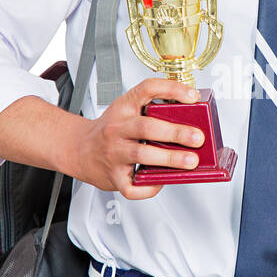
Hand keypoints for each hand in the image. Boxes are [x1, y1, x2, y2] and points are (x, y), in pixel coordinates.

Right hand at [73, 78, 202, 198]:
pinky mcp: (113, 177)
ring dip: (170, 158)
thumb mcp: (127, 111)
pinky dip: (150, 187)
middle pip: (146, 127)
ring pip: (142, 154)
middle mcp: (117, 129)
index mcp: (124, 108)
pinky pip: (133, 186)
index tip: (192, 96)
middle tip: (197, 137)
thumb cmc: (109, 130)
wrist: (78, 149)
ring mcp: (114, 153)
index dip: (171, 90)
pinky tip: (160, 181)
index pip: (147, 90)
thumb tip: (192, 121)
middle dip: (175, 132)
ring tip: (190, 161)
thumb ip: (153, 111)